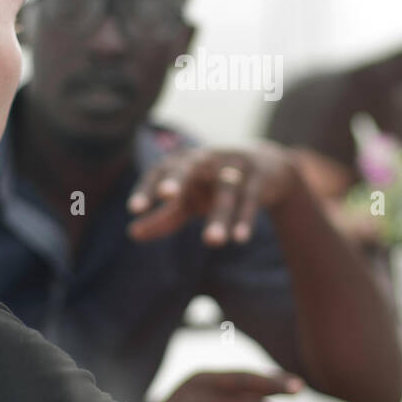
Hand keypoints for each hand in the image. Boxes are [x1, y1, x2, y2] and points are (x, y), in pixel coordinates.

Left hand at [128, 144, 300, 245]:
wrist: (269, 166)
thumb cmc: (216, 184)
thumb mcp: (190, 200)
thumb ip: (164, 216)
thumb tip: (132, 234)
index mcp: (184, 163)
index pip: (160, 170)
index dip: (147, 188)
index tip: (134, 209)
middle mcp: (207, 160)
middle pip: (190, 167)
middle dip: (178, 179)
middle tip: (166, 195)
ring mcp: (235, 167)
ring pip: (226, 191)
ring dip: (220, 216)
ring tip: (212, 242)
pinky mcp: (259, 178)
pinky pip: (251, 199)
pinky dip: (245, 218)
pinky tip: (239, 238)